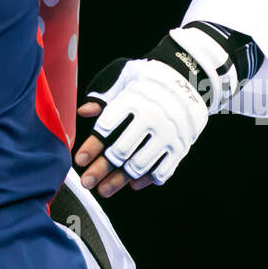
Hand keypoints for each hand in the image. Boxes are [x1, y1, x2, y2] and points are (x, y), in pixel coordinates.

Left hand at [73, 42, 211, 193]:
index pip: (107, 127)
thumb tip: (83, 111)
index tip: (79, 161)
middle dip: (100, 169)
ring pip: (140, 164)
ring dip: (119, 180)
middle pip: (121, 150)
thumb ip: (103, 96)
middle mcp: (151, 118)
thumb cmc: (147, 79)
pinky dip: (148, 178)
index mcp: (133, 100)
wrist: (188, 78)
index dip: (91, 146)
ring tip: (103, 190)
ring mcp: (168, 134)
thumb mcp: (123, 78)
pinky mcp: (181, 145)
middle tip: (86, 182)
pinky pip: (164, 169)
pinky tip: (133, 184)